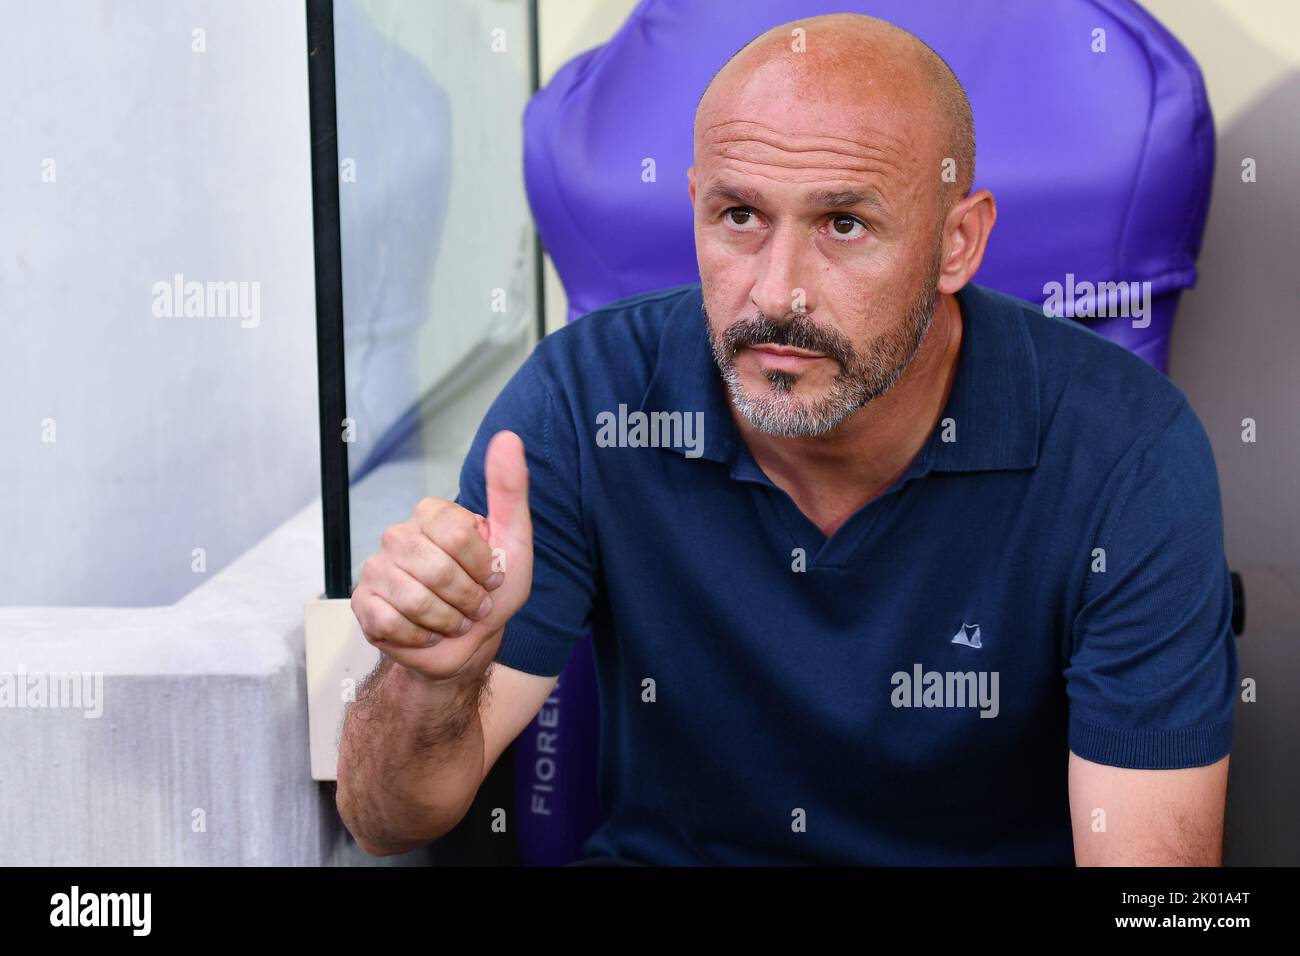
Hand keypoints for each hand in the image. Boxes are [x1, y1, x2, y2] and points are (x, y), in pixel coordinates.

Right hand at [350, 431, 533, 682]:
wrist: (468, 644)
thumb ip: (509, 489)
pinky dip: (420, 636)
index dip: (481, 565)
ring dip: (446, 620)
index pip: (457, 533)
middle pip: (437, 569)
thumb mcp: (514, 540)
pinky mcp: (363, 604)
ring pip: (415, 599)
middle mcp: (398, 535)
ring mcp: (376, 568)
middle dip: (466, 598)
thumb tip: (508, 436)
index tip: (490, 576)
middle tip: (473, 605)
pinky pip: (390, 622)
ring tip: (453, 620)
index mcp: (432, 515)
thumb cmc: (491, 591)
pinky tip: (427, 633)